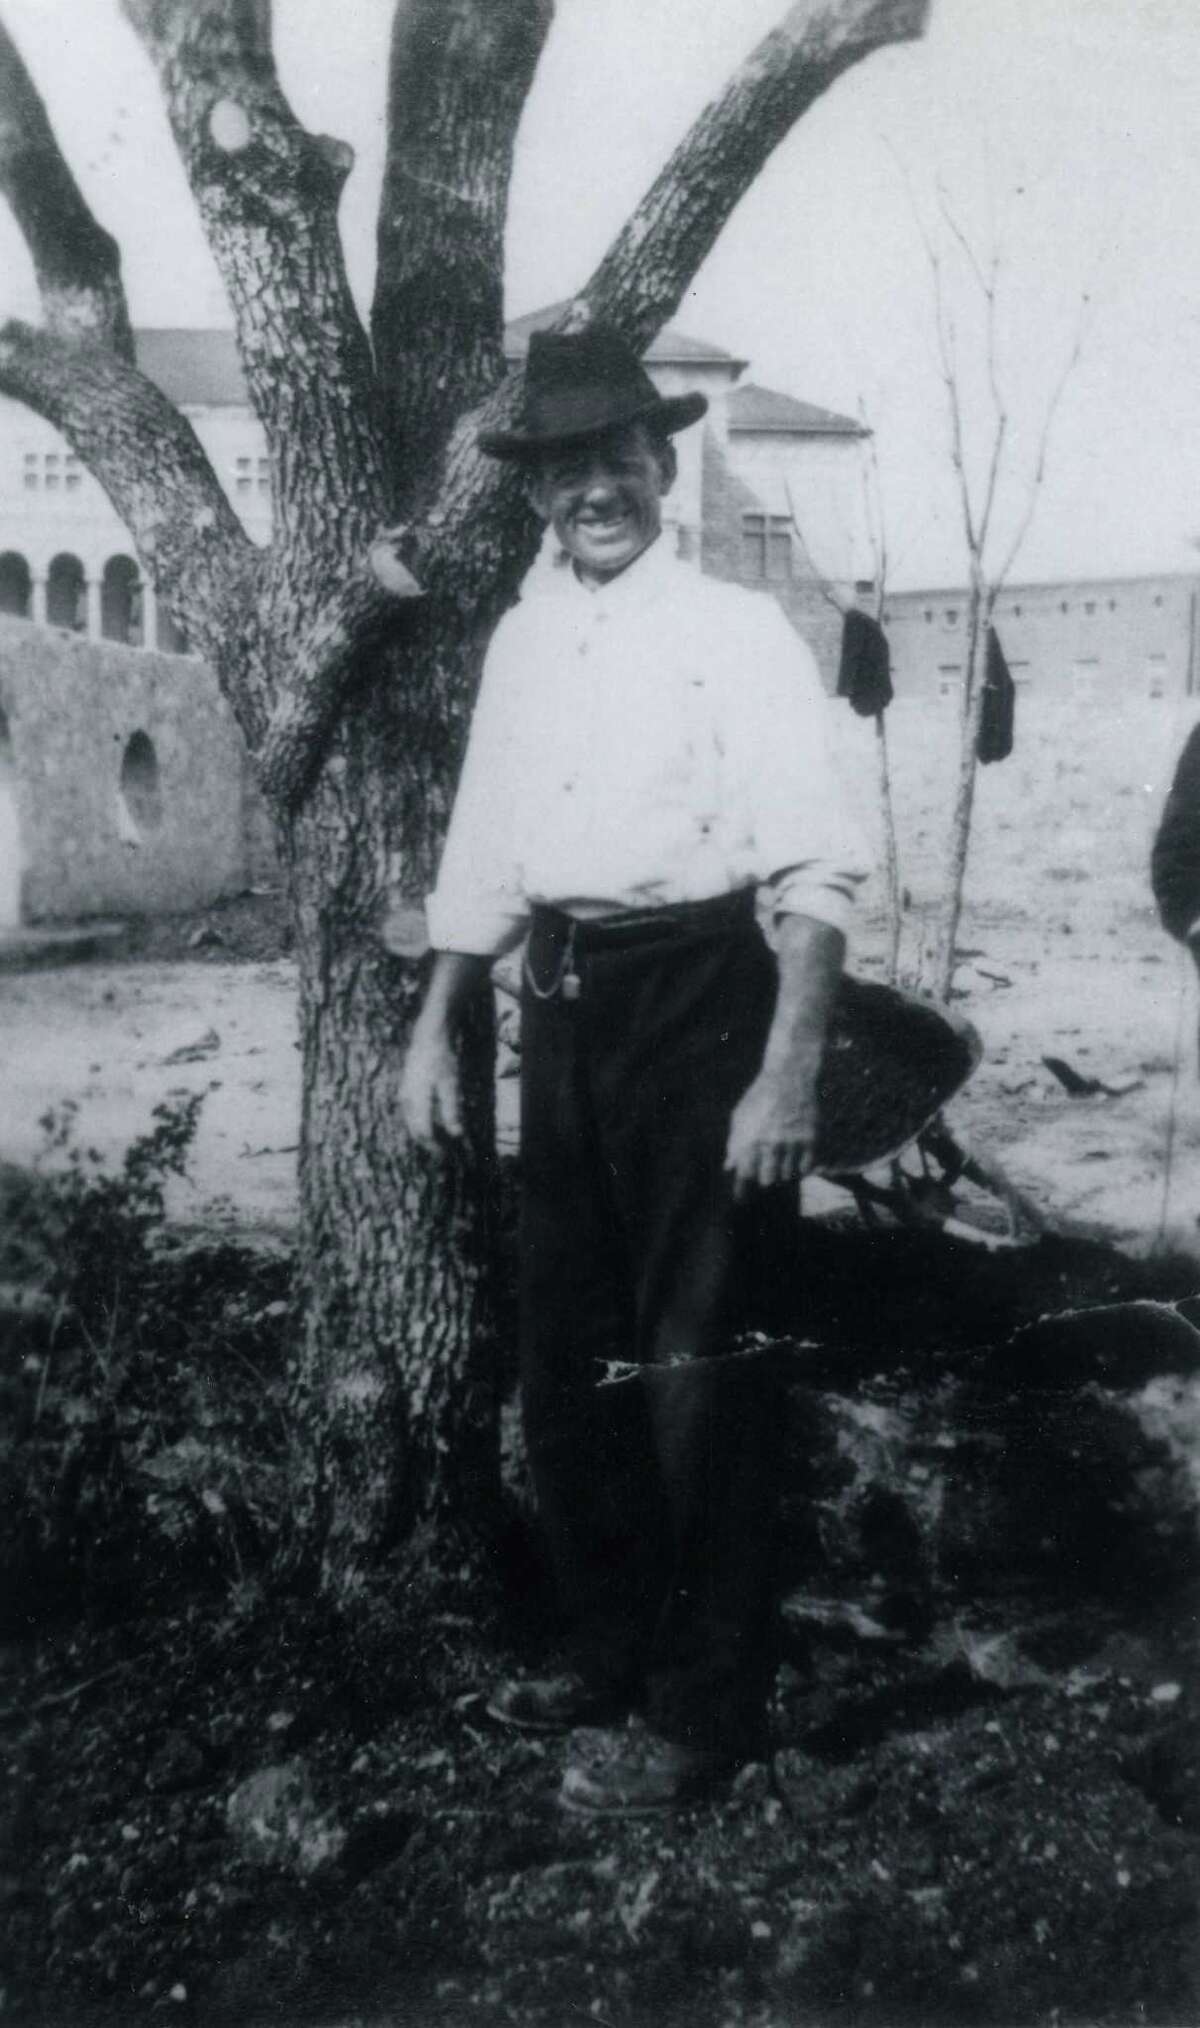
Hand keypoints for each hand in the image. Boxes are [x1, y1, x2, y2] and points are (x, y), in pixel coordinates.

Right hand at [400, 1026, 462, 1144]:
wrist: (429, 1037)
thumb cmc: (442, 1059)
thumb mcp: (451, 1085)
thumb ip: (451, 1110)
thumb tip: (456, 1134)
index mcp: (417, 1100)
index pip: (424, 1132)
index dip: (434, 1147)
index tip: (446, 1156)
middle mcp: (407, 1100)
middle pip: (415, 1130)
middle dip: (429, 1145)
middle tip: (443, 1155)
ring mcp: (404, 1096)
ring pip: (412, 1123)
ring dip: (425, 1135)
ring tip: (440, 1143)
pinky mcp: (405, 1092)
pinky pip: (411, 1115)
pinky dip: (422, 1124)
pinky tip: (433, 1125)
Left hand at [724, 1063, 818, 1200]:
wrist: (789, 1076)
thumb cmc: (760, 1097)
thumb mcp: (740, 1116)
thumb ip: (734, 1142)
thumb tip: (728, 1167)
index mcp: (750, 1138)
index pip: (744, 1175)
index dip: (741, 1192)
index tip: (741, 1202)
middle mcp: (770, 1143)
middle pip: (767, 1180)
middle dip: (765, 1177)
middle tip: (766, 1170)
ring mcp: (792, 1142)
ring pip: (787, 1175)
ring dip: (783, 1171)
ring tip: (782, 1157)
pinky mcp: (810, 1139)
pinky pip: (806, 1168)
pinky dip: (800, 1167)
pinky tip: (796, 1158)